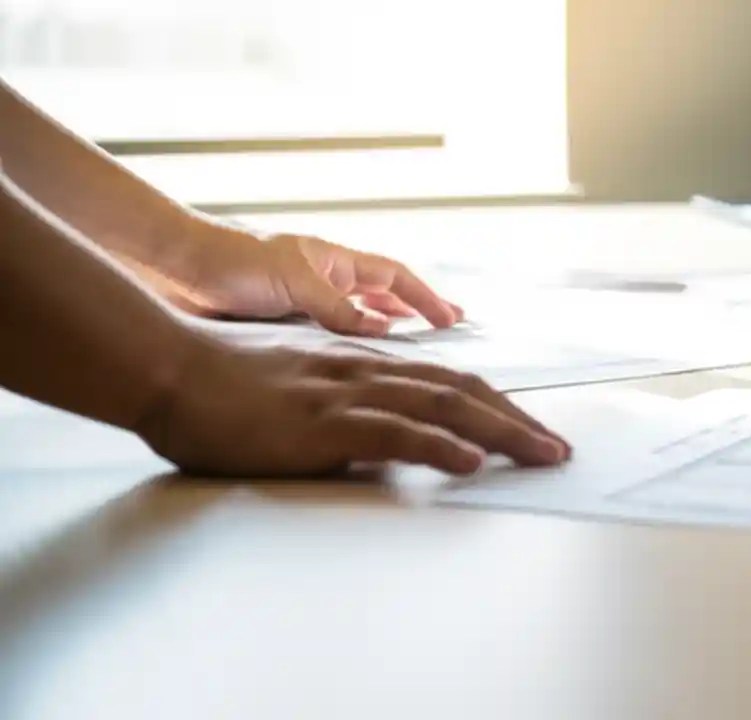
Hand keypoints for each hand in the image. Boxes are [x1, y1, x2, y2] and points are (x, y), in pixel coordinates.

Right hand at [137, 339, 570, 476]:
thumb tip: (382, 441)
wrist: (171, 368)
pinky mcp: (322, 420)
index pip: (448, 381)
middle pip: (463, 391)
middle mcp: (369, 372)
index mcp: (365, 366)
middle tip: (558, 449)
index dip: (496, 405)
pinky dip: (438, 444)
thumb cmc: (226, 384)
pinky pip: (393, 430)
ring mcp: (348, 393)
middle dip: (518, 422)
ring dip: (501, 433)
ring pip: (443, 406)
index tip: (530, 428)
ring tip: (542, 456)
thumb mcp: (301, 390)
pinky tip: (470, 461)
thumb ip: (346, 409)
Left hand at [171, 217, 462, 335]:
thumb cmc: (233, 264)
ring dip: (387, 331)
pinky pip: (328, 341)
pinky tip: (357, 367)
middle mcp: (325, 283)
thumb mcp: (296, 284)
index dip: (426, 298)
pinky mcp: (283, 328)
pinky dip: (350, 351)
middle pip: (383, 296)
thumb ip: (340, 310)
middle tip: (449, 328)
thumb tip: (385, 329)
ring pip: (358, 319)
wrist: (176, 272)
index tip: (453, 319)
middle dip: (416, 310)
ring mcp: (305, 305)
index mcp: (334, 262)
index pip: (395, 277)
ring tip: (413, 349)